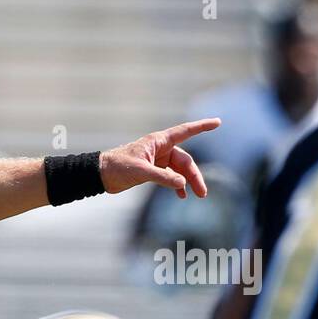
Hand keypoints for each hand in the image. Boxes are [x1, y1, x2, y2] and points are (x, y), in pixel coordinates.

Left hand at [100, 118, 220, 198]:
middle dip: (194, 176)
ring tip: (195, 196)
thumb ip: (162, 177)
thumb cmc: (117, 167)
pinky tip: (181, 195)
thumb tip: (182, 184)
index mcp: (158, 141)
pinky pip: (170, 177)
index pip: (185, 132)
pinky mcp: (152, 170)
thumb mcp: (141, 172)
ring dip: (187, 182)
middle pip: (185, 160)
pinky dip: (176, 185)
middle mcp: (160, 149)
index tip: (218, 122)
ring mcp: (157, 160)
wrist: (99, 175)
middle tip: (202, 193)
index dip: (202, 127)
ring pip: (178, 170)